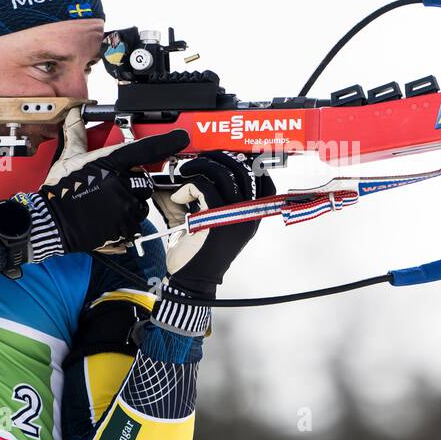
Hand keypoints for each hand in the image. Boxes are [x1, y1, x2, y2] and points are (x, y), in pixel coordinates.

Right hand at [33, 111, 187, 255]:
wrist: (49, 222)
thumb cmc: (59, 190)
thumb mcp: (68, 159)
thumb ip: (78, 136)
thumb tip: (76, 115)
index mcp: (110, 163)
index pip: (145, 149)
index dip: (166, 142)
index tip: (182, 137)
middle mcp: (121, 184)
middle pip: (144, 181)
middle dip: (133, 184)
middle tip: (114, 188)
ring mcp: (123, 207)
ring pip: (141, 204)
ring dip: (130, 205)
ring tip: (108, 205)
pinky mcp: (122, 228)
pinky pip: (135, 224)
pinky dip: (125, 223)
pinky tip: (108, 219)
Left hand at [155, 151, 275, 296]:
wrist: (190, 282)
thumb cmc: (195, 255)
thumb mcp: (201, 223)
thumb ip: (194, 199)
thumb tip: (174, 178)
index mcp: (250, 218)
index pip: (266, 184)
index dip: (250, 166)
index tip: (228, 157)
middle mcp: (248, 216)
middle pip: (244, 170)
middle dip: (219, 158)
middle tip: (199, 160)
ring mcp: (235, 217)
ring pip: (224, 174)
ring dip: (201, 166)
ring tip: (185, 172)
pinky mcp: (216, 219)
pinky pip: (204, 188)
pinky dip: (187, 187)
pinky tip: (177, 198)